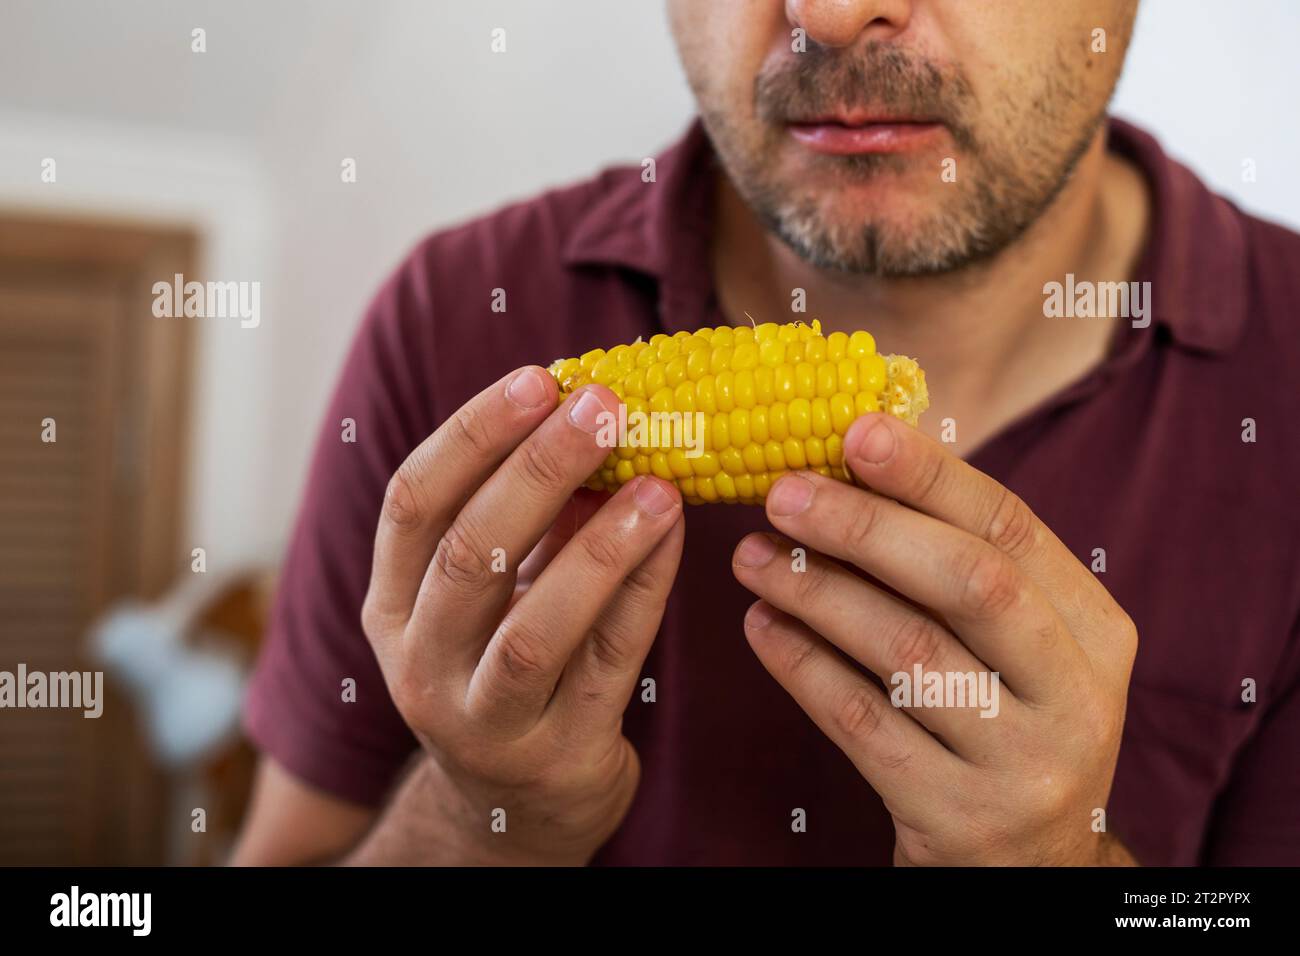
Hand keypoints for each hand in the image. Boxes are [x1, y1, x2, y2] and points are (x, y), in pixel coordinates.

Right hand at [361, 366, 684, 865]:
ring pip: (533, 628)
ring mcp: (484, 722)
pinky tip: (673, 536)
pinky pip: (608, 665)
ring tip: (657, 482)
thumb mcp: (491, 593)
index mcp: (393, 604)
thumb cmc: (508, 664)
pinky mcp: (558, 756)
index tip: (539, 378)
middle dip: (537, 471)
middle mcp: (421, 665)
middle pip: (467, 555)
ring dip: (598, 546)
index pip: (412, 504)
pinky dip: (643, 593)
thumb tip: (589, 410)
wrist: (516, 804)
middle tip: (603, 407)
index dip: (473, 435)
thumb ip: (524, 516)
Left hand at [732, 412, 1138, 865]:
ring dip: (816, 593)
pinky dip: (803, 667)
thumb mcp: (1016, 650)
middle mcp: (1076, 697)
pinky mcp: (960, 818)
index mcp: (1095, 633)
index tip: (853, 429)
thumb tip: (859, 457)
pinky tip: (761, 628)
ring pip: (907, 653)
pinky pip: (864, 725)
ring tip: (751, 557)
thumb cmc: (1003, 726)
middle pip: (969, 583)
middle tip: (781, 492)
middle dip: (866, 528)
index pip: (1010, 528)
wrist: (1030, 869)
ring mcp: (1023, 764)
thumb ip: (963, 567)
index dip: (929, 473)